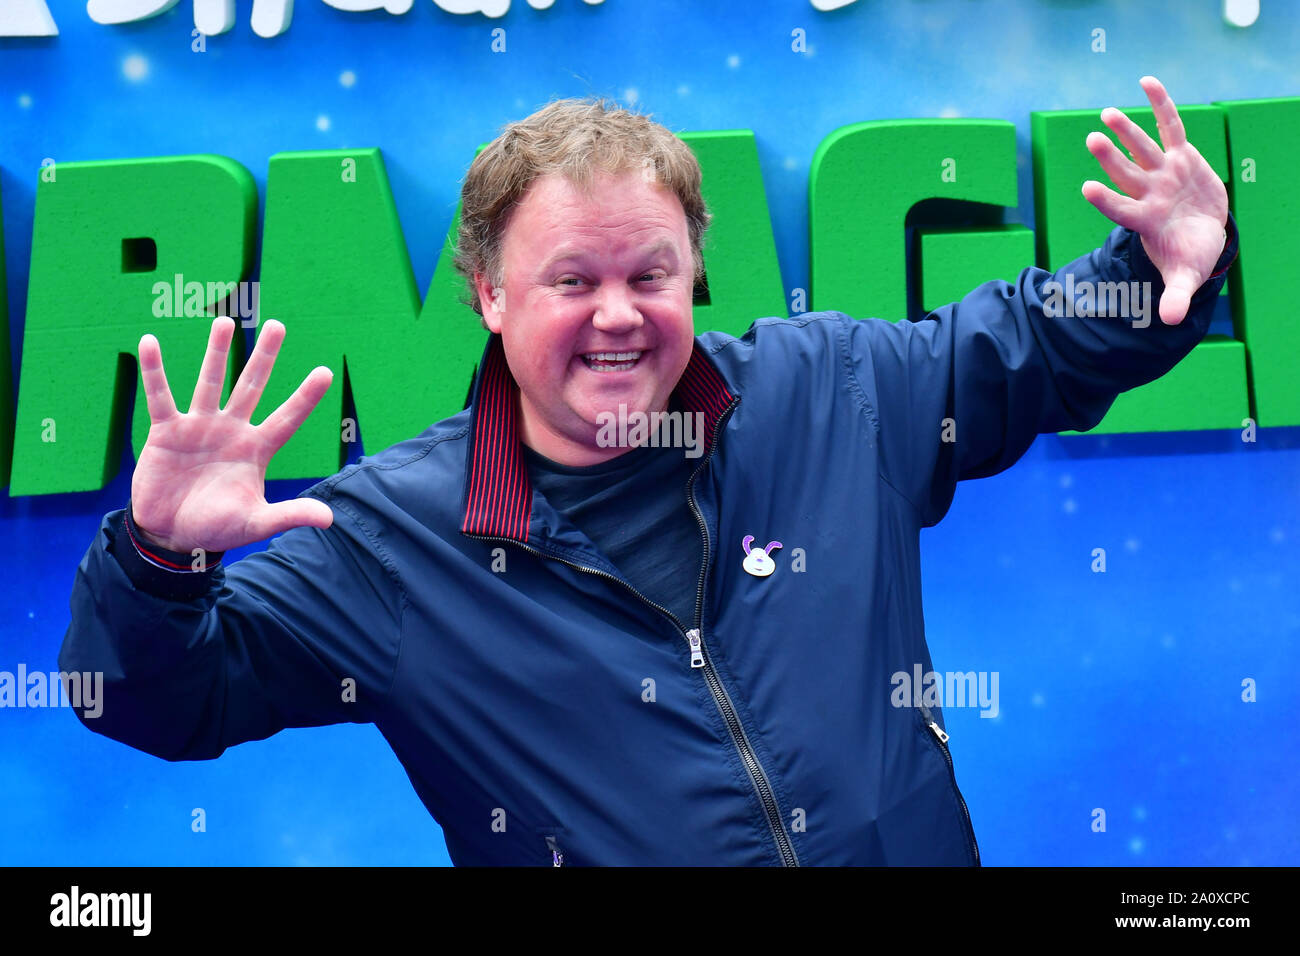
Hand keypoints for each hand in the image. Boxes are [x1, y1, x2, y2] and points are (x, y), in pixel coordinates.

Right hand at [130, 317, 334, 554]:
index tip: (326, 371)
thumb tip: (330, 519)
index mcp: (257, 450)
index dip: (306, 397)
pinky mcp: (166, 431)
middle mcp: (231, 431)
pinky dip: (155, 371)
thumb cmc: (218, 529)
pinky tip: (149, 342)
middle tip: (277, 325)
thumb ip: (290, 515)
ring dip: (217, 353)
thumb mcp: (257, 523)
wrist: (172, 536)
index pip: (287, 417)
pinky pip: (160, 396)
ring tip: (225, 321)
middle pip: (251, 386)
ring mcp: (199, 427)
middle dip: (264, 357)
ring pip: (210, 382)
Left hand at [1081, 75, 1228, 325]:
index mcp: (1145, 221)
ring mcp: (1162, 174)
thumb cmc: (1189, 256)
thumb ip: (1174, 296)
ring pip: (1141, 148)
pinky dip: (1159, 105)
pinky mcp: (1180, 156)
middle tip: (1090, 139)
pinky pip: (1169, 126)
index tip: (1086, 189)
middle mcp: (1148, 194)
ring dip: (1126, 131)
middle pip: (1126, 174)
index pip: (1121, 210)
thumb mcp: (1185, 277)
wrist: (1202, 234)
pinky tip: (1146, 81)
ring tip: (1106, 114)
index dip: (1106, 200)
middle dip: (1111, 157)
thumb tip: (1169, 321)